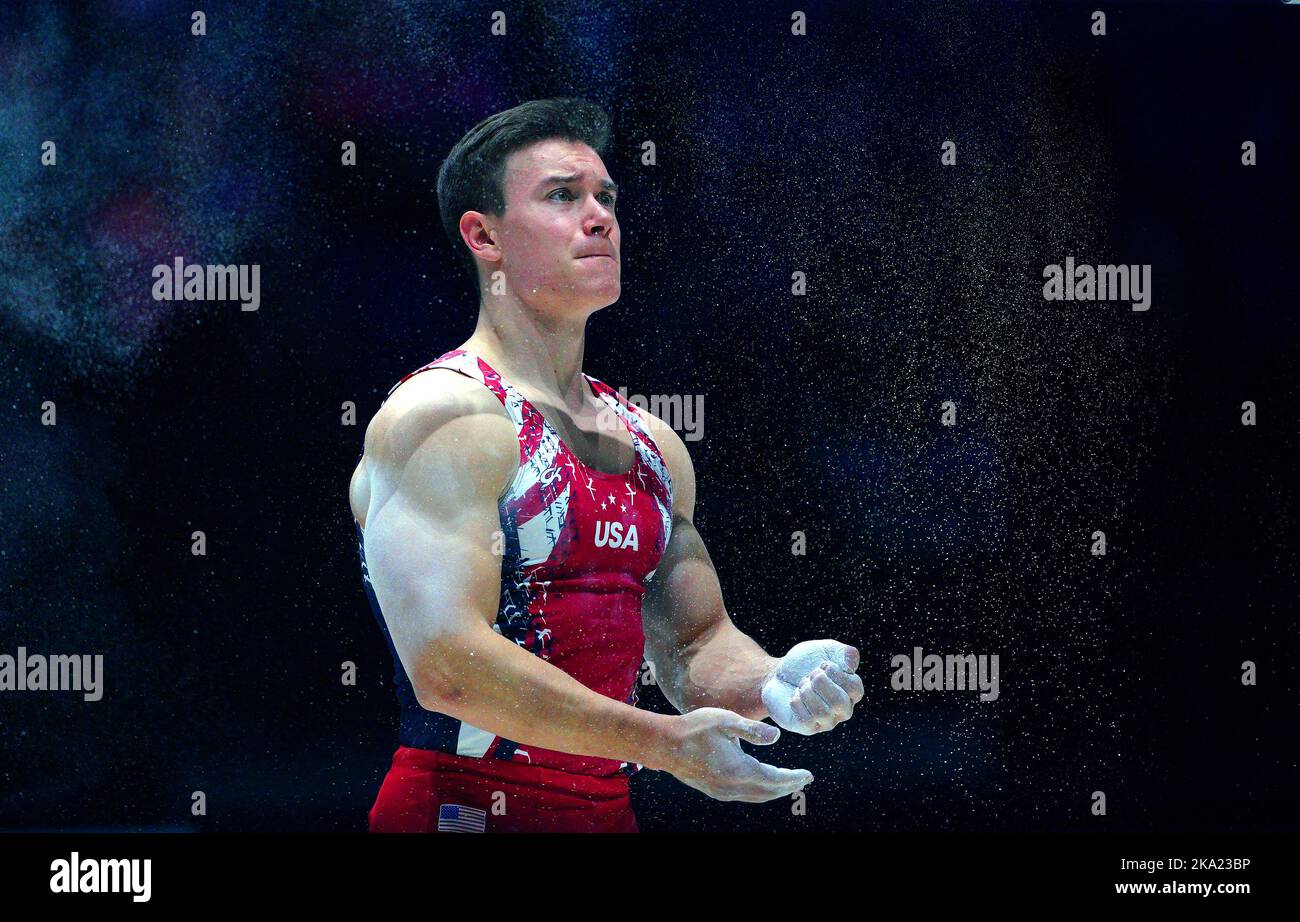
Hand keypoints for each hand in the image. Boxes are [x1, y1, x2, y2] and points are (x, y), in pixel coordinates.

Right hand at [659, 708, 812, 802]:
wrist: (664, 745)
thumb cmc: (693, 728)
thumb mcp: (725, 721)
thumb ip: (752, 730)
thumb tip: (777, 738)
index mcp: (738, 771)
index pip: (774, 779)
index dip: (793, 779)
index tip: (808, 776)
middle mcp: (731, 787)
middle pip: (768, 792)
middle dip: (788, 787)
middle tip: (803, 781)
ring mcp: (721, 791)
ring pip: (756, 796)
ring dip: (774, 791)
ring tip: (787, 783)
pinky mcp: (713, 790)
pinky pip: (744, 795)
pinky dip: (759, 791)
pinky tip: (761, 782)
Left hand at [761, 640, 862, 734]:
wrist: (778, 672)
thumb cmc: (807, 661)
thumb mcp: (827, 649)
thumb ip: (845, 653)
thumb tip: (850, 666)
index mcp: (851, 692)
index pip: (855, 689)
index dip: (837, 674)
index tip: (823, 664)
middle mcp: (842, 710)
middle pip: (839, 703)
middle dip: (820, 683)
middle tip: (811, 674)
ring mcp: (825, 721)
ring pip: (821, 712)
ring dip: (806, 692)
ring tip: (802, 684)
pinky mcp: (806, 727)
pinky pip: (806, 720)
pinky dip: (797, 702)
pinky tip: (795, 695)